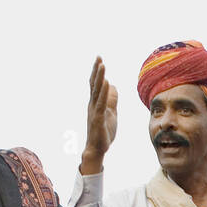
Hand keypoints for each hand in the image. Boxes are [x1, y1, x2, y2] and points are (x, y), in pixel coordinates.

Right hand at [81, 56, 118, 175]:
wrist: (97, 149)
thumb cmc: (104, 131)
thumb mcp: (111, 113)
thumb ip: (112, 100)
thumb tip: (113, 86)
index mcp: (95, 103)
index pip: (95, 85)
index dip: (97, 73)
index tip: (100, 60)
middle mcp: (93, 105)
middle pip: (94, 85)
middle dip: (97, 71)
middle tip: (99, 57)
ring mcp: (95, 111)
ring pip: (97, 92)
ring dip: (100, 78)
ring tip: (102, 65)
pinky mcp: (98, 119)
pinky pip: (101, 103)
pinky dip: (104, 93)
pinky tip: (107, 83)